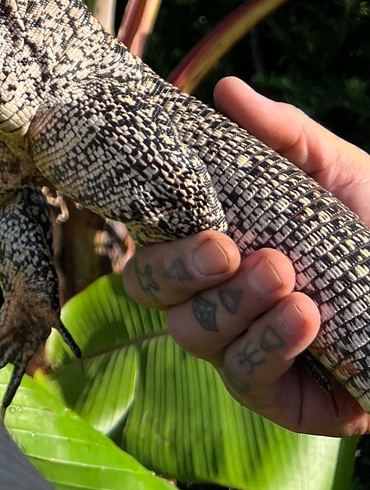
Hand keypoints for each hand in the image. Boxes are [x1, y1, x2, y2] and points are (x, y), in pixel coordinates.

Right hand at [123, 77, 369, 435]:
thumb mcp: (337, 172)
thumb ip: (283, 133)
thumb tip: (225, 89)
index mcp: (215, 247)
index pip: (152, 242)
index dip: (153, 231)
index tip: (192, 212)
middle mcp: (217, 300)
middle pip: (151, 292)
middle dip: (180, 269)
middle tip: (229, 248)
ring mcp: (243, 351)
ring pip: (193, 335)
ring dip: (233, 305)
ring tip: (287, 275)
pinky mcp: (280, 400)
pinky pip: (246, 379)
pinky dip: (268, 345)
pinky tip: (305, 317)